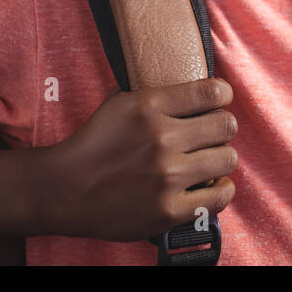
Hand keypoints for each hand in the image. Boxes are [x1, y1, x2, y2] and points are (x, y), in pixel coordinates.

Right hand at [39, 78, 236, 241]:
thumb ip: (155, 93)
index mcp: (149, 107)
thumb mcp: (117, 103)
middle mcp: (161, 138)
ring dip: (221, 159)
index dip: (223, 95)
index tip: (219, 101)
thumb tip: (190, 81)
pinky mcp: (168, 210)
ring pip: (227, 159)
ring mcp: (166, 176)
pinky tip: (211, 185)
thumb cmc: (93, 144)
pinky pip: (219, 196)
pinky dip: (221, 190)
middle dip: (222, 128)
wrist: (63, 191)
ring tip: (210, 161)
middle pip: (226, 125)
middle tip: (211, 136)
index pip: (213, 92)